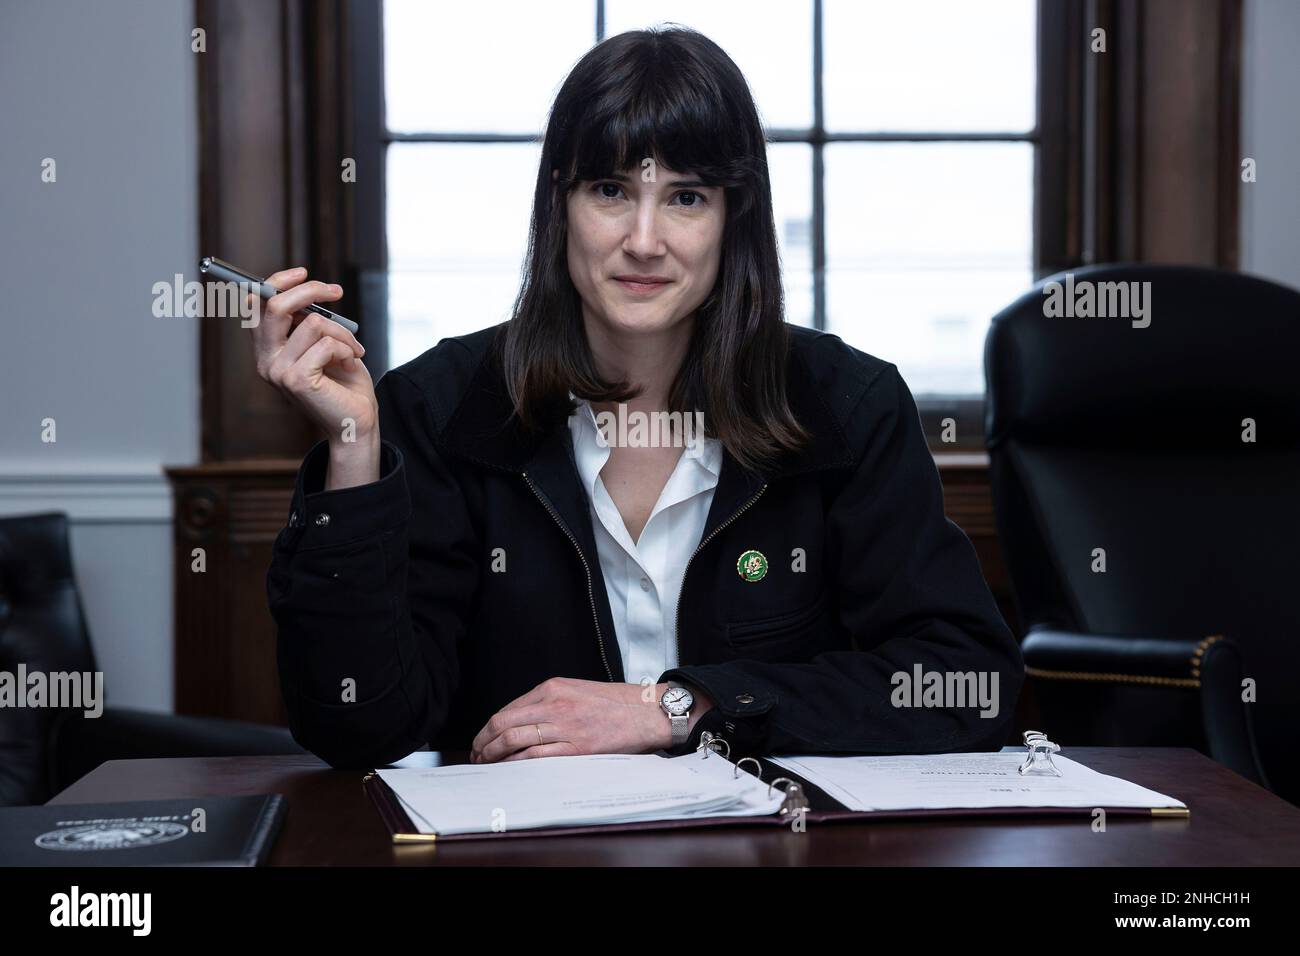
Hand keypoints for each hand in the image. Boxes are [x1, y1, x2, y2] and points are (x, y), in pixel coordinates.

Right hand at [249, 267, 379, 486]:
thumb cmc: (343, 382)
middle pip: (276, 305)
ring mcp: (278, 371)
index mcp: (267, 350)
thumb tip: (307, 291)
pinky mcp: (296, 380)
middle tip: (337, 291)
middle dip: (310, 291)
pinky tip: (350, 364)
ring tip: (352, 350)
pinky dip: (347, 349)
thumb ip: (306, 322)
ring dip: (342, 332)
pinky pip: (326, 343)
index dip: (276, 283)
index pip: (256, 306)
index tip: (304, 273)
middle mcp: (265, 361)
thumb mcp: (322, 344)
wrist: (357, 420)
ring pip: (312, 323)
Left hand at [470, 678, 685, 762]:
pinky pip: (536, 757)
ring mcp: (565, 725)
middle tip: (477, 757)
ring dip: (495, 756)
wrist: (647, 712)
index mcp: (552, 688)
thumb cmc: (614, 704)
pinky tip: (510, 771)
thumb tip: (518, 724)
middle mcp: (555, 704)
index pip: (507, 710)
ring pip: (514, 740)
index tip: (481, 742)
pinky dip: (517, 765)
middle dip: (483, 744)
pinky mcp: (577, 747)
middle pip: (503, 724)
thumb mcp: (576, 691)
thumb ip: (548, 703)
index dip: (487, 730)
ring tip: (489, 766)